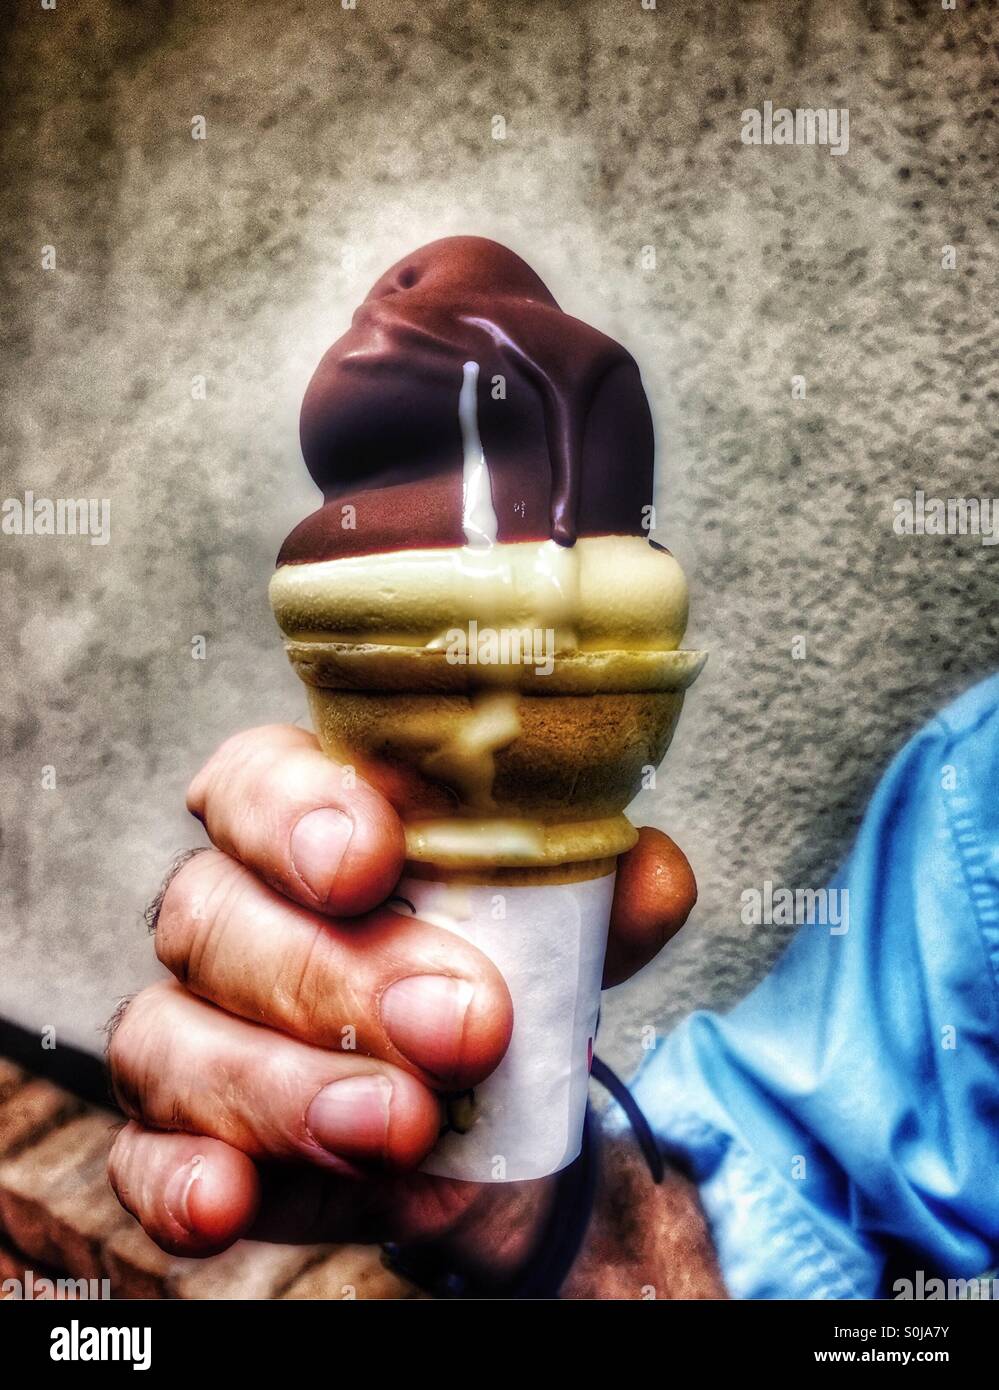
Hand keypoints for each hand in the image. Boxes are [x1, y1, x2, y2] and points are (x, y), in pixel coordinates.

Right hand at [107, 724, 695, 1283]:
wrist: (477, 1120)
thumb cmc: (494, 981)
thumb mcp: (559, 935)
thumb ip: (599, 900)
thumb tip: (651, 871)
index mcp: (302, 829)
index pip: (256, 782)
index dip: (297, 812)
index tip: (373, 861)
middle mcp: (226, 917)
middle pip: (219, 917)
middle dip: (340, 976)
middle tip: (463, 1024)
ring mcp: (188, 1030)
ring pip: (171, 1039)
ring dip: (284, 1087)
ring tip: (396, 1125)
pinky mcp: (178, 1142)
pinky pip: (142, 1159)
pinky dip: (180, 1181)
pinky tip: (229, 1198)